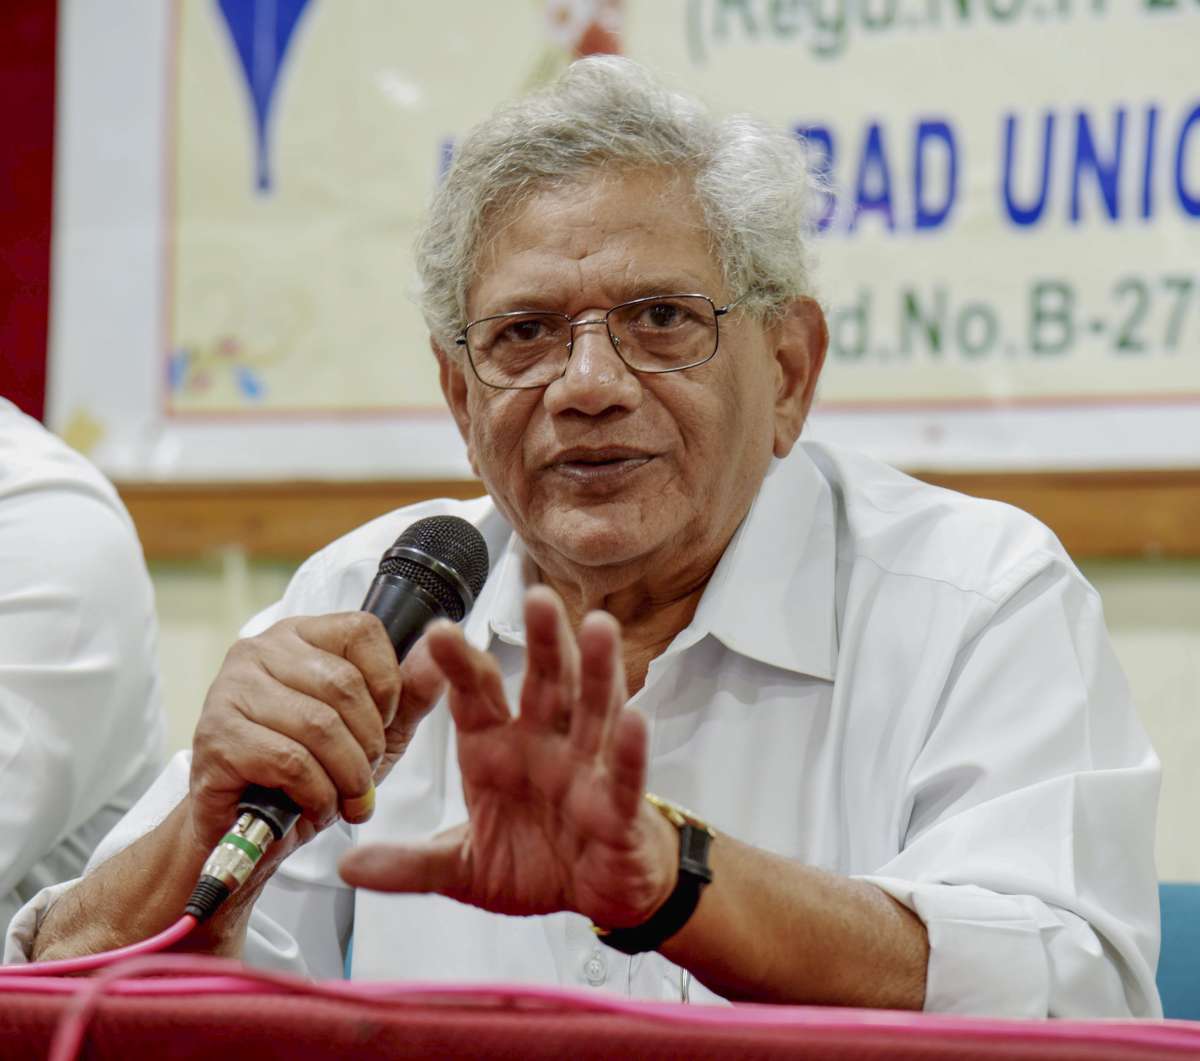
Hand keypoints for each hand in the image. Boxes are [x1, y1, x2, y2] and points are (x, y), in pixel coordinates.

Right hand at [188, 613, 445, 852]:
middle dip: (369, 742)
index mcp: (300, 636)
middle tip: (364, 776)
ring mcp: (230, 691)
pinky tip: (316, 806)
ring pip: (319, 726)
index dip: (387, 685)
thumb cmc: (312, 772)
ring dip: (346, 774)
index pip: (362, 631)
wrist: (248, 832)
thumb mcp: (376, 729)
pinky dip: (317, 793)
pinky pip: (290, 762)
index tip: (382, 725)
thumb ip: (411, 690)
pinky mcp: (216, 737)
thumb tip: (441, 646)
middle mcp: (259, 651)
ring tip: (345, 797)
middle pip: (343, 685)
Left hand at [338, 586, 678, 928]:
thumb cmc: (537, 864)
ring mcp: (586, 770)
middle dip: (542, 641)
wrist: (597, 893)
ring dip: (596, 670)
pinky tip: (633, 719)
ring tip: (598, 627)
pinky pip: (624, 774)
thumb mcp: (462, 868)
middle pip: (544, 683)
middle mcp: (544, 745)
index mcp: (498, 749)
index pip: (477, 696)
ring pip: (592, 711)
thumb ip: (410, 864)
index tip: (437, 632)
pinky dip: (629, 749)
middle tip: (535, 596)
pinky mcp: (620, 807)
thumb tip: (345, 866)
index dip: (460, 665)